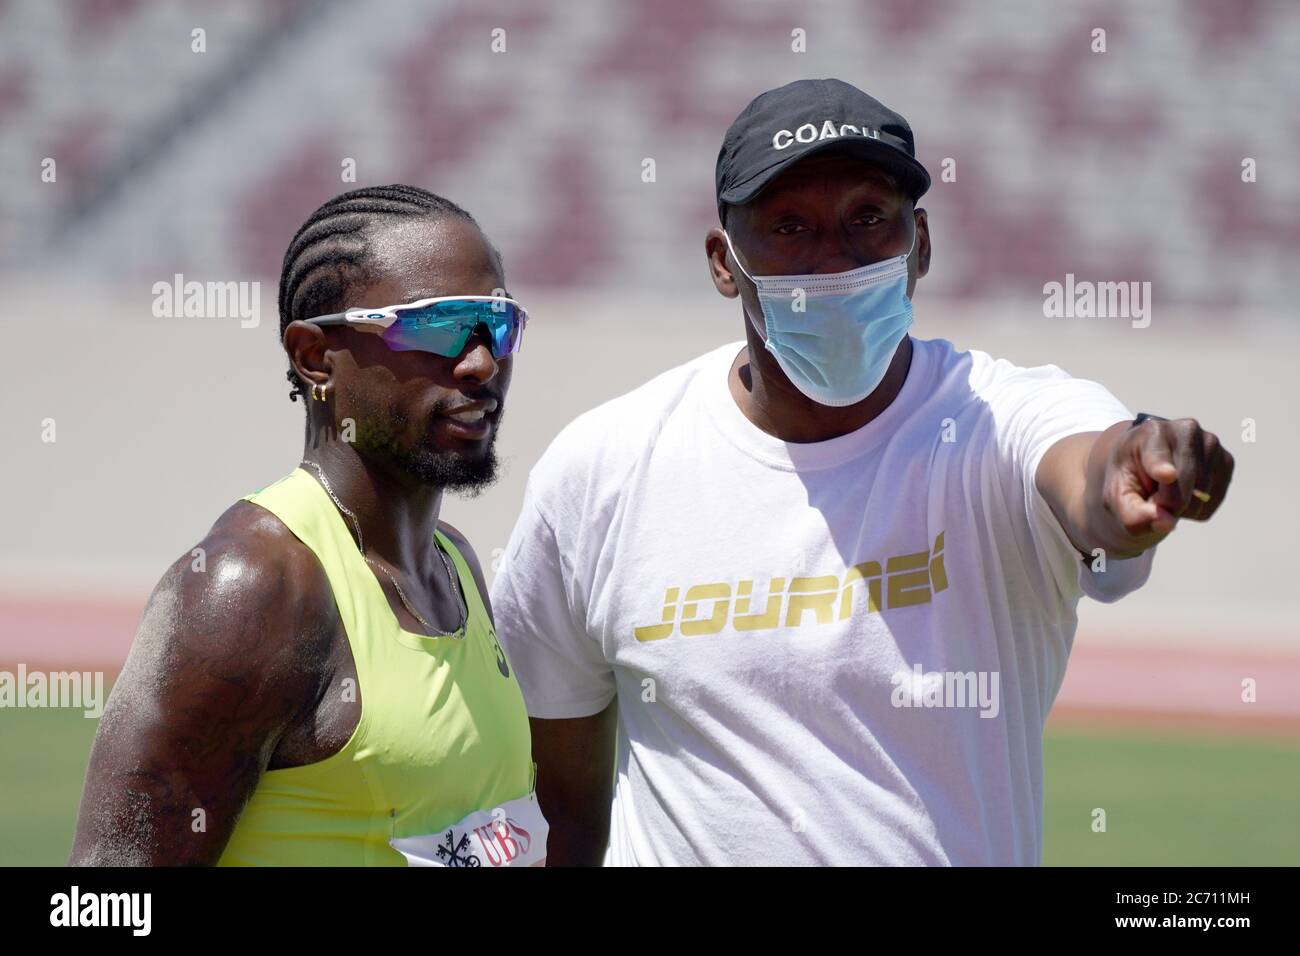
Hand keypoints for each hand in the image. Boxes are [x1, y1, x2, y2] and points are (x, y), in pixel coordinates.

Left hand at [1102, 417, 1233, 552]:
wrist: (1145, 460)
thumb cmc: (1129, 477)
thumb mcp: (1118, 496)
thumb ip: (1133, 514)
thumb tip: (1167, 524)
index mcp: (1151, 433)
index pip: (1158, 457)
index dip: (1162, 468)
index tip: (1166, 475)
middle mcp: (1186, 431)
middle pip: (1181, 489)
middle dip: (1166, 506)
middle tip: (1150, 498)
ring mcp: (1211, 444)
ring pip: (1201, 498)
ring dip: (1181, 508)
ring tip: (1166, 489)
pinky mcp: (1226, 460)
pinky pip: (1214, 501)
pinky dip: (1197, 507)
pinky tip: (1184, 491)